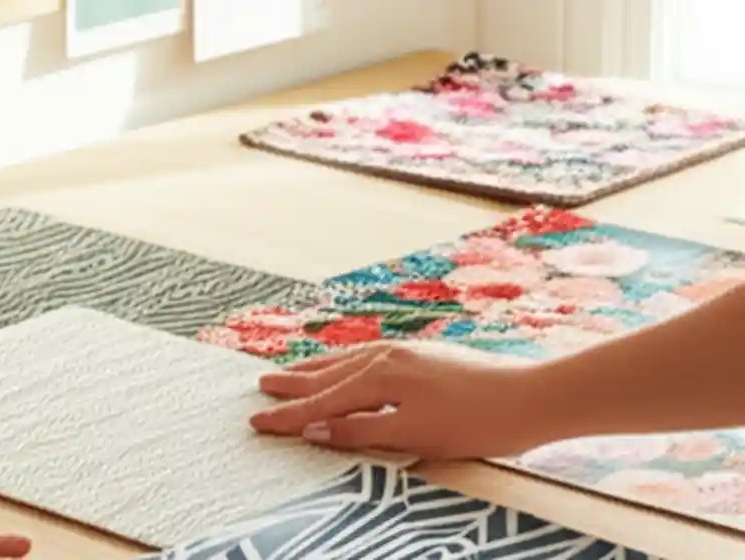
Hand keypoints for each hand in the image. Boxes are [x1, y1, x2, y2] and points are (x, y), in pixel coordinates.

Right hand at [248, 342, 554, 458]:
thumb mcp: (414, 435)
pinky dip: (346, 363)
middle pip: (330, 374)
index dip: (289, 415)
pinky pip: (369, 357)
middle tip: (261, 386)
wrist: (531, 396)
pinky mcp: (424, 356)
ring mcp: (406, 353)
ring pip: (349, 362)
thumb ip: (361, 430)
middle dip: (294, 383)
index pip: (322, 402)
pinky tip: (349, 366)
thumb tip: (316, 431)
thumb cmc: (475, 423)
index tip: (256, 421)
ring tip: (293, 371)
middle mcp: (387, 358)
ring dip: (317, 369)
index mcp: (380, 377)